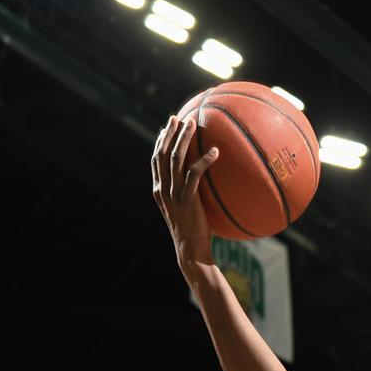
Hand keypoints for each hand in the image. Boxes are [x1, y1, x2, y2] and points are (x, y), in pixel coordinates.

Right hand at [150, 114, 218, 269]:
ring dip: (183, 139)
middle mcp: (163, 190)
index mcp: (159, 191)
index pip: (155, 161)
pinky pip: (194, 174)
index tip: (166, 127)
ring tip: (192, 124)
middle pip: (162, 155)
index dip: (160, 142)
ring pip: (175, 159)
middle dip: (168, 134)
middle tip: (177, 118)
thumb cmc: (193, 234)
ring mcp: (173, 195)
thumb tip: (203, 181)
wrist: (190, 252)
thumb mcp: (186, 211)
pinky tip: (215, 151)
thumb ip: (188, 194)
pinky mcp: (187, 199)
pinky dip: (204, 160)